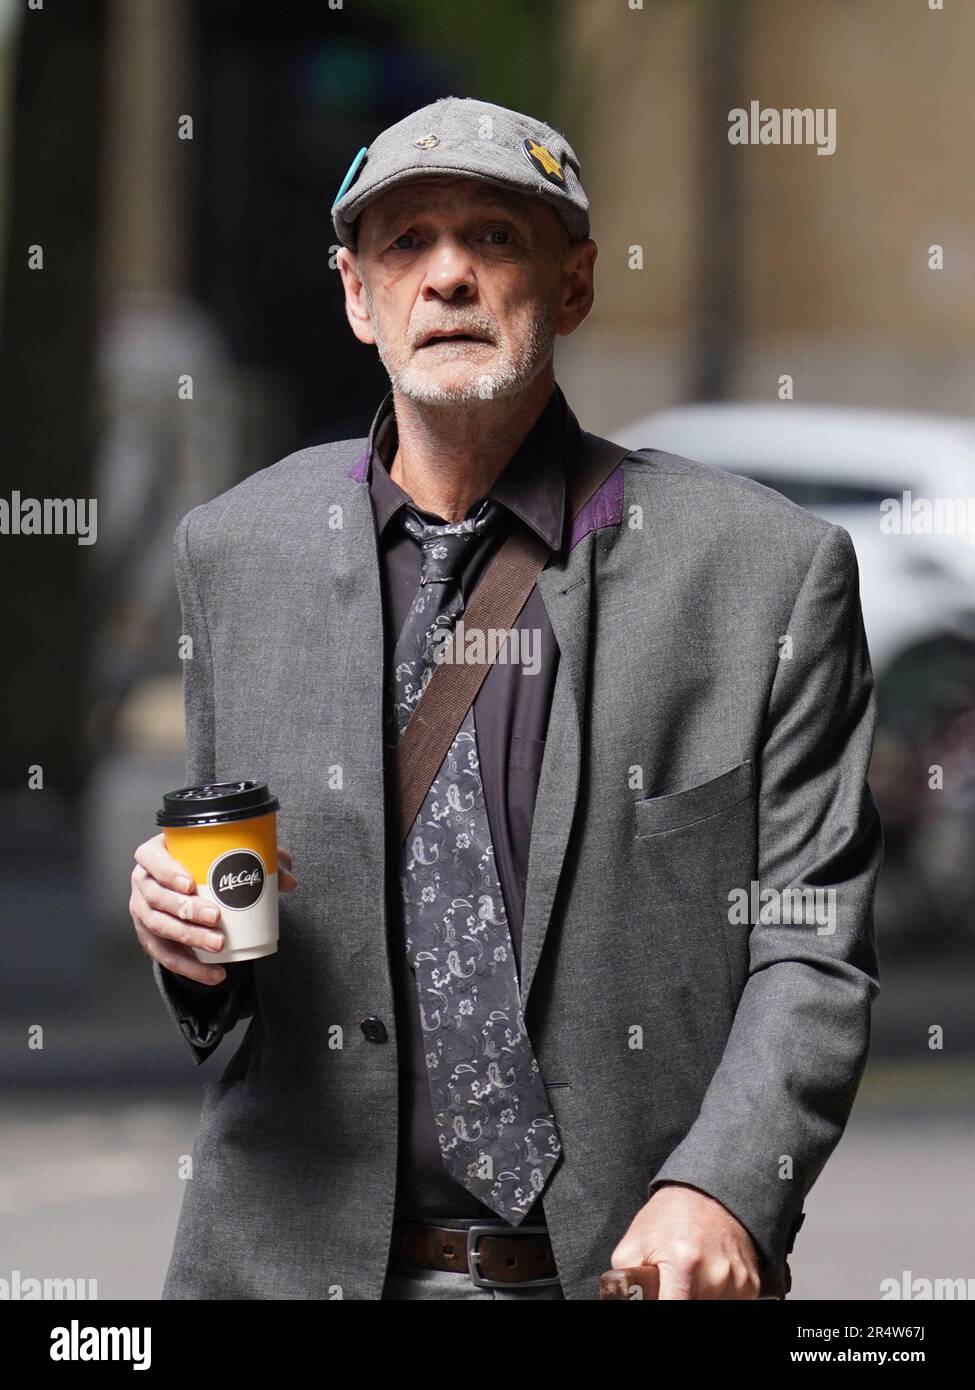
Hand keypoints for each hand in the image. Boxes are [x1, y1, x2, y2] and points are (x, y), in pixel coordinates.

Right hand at [130, 833, 297, 984]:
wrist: (185, 886)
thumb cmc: (204, 864)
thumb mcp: (230, 855)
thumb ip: (260, 859)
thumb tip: (287, 880)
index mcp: (155, 855)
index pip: (150, 858)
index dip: (166, 871)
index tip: (189, 884)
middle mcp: (143, 882)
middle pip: (156, 897)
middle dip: (185, 910)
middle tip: (215, 917)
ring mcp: (143, 911)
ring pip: (159, 927)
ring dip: (189, 938)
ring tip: (218, 945)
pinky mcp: (150, 938)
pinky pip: (167, 956)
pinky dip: (191, 968)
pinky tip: (214, 974)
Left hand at [610, 1181, 760, 1299]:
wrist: (709, 1193)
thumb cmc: (669, 1217)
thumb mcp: (633, 1243)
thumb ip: (625, 1280)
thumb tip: (629, 1299)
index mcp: (683, 1264)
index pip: (670, 1308)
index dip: (661, 1302)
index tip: (659, 1294)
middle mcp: (715, 1275)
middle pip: (692, 1306)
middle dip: (678, 1297)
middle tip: (672, 1281)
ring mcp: (736, 1281)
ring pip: (711, 1306)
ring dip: (699, 1296)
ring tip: (691, 1276)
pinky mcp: (751, 1285)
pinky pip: (730, 1301)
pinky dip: (716, 1295)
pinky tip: (708, 1276)